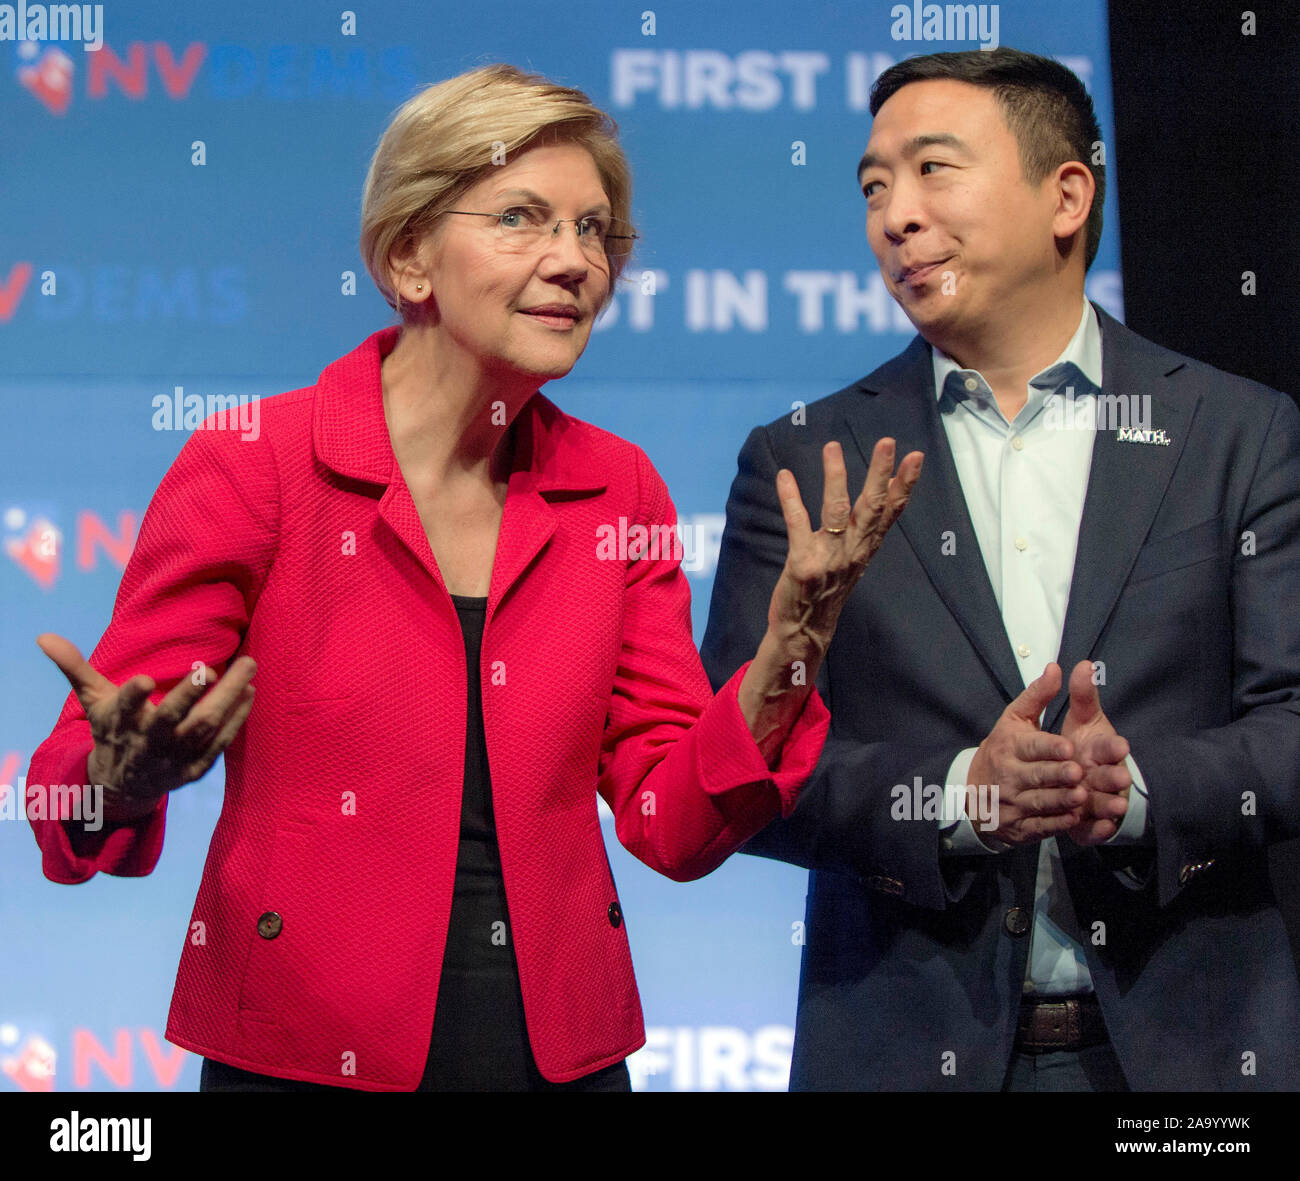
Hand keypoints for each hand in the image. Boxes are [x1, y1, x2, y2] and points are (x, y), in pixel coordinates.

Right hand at [36, 633, 256, 821]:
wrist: (125, 785)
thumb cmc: (114, 729)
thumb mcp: (93, 701)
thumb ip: (75, 667)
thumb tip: (44, 637)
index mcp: (122, 723)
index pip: (125, 708)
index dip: (133, 696)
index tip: (143, 678)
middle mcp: (149, 741)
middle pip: (172, 719)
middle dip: (190, 695)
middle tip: (209, 669)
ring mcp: (175, 757)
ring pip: (204, 728)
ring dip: (228, 698)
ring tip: (248, 666)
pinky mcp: (196, 768)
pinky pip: (221, 744)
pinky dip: (237, 719)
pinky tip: (250, 692)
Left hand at [766, 437, 922, 665]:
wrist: (804, 632)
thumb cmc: (827, 589)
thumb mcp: (853, 558)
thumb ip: (866, 527)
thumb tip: (882, 491)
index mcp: (865, 548)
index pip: (891, 512)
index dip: (904, 484)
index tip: (915, 456)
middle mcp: (853, 551)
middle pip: (872, 507)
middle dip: (880, 473)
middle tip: (887, 442)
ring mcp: (829, 558)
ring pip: (837, 511)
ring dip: (835, 478)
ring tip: (832, 447)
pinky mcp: (803, 564)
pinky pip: (798, 525)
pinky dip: (791, 498)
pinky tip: (784, 476)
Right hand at [966, 663, 1086, 845]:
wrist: (972, 792)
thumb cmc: (1004, 748)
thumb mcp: (1015, 719)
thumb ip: (1038, 695)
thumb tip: (1056, 667)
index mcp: (1009, 746)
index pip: (1031, 746)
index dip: (1050, 748)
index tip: (1069, 748)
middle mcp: (1008, 774)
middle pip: (1036, 775)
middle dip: (1057, 774)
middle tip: (1079, 772)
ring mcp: (1011, 802)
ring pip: (1039, 801)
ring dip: (1060, 800)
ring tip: (1082, 797)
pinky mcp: (1018, 825)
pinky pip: (1039, 825)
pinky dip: (1057, 823)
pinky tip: (1074, 818)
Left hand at [1060, 659, 1131, 845]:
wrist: (1080, 785)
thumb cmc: (1085, 748)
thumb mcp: (1082, 719)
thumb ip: (1082, 695)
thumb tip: (1083, 663)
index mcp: (1101, 750)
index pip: (1109, 747)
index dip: (1113, 746)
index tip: (1119, 743)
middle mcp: (1103, 775)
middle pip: (1112, 775)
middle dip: (1116, 775)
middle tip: (1119, 776)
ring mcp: (1099, 799)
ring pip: (1107, 802)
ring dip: (1111, 803)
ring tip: (1115, 805)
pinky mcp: (1091, 822)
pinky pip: (1096, 827)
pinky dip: (1099, 828)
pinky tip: (1099, 828)